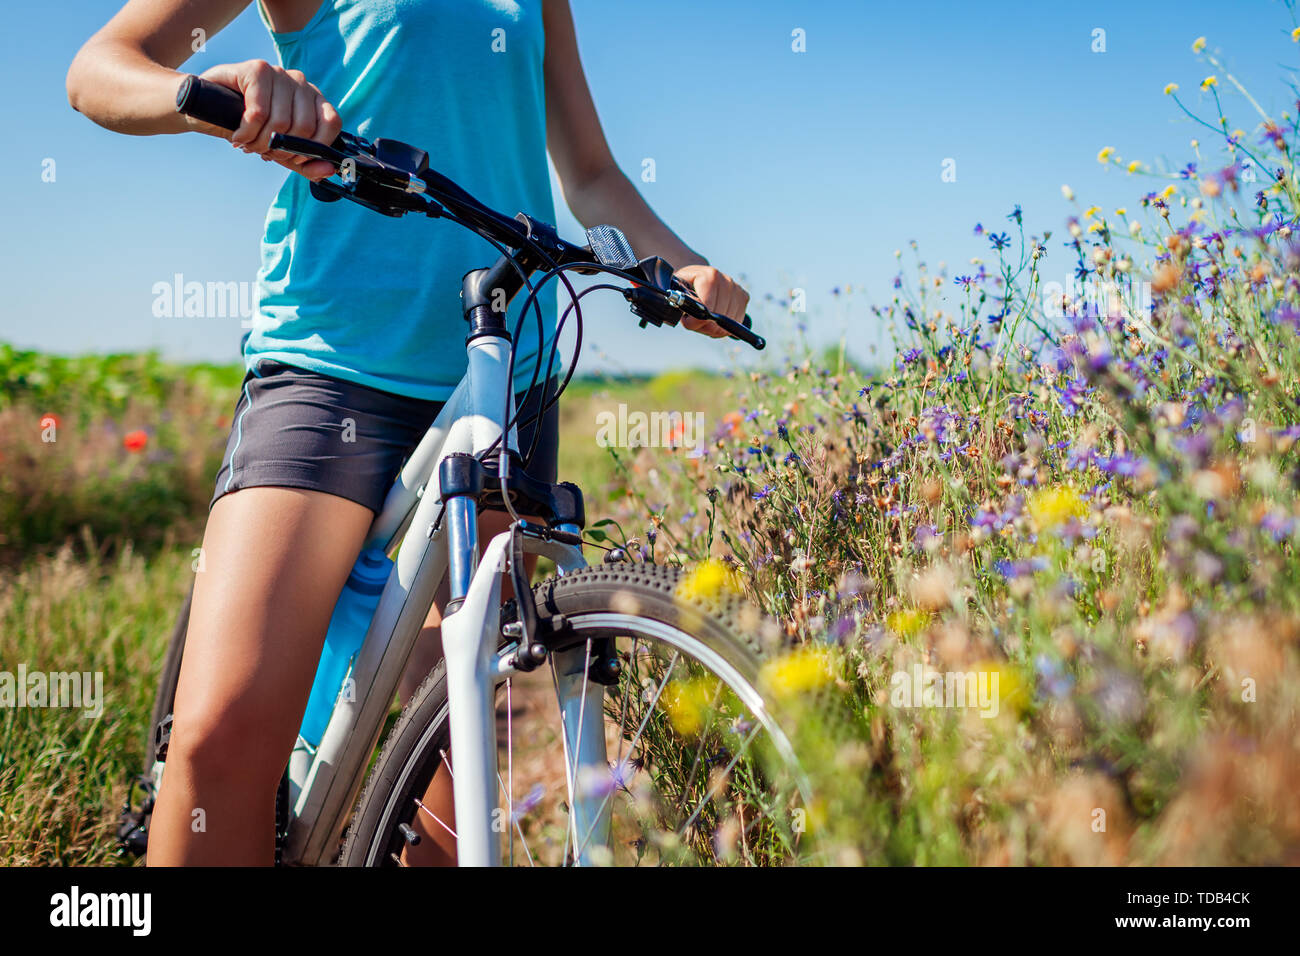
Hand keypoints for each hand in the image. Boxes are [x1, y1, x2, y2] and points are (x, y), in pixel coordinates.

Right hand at [195, 60, 341, 180]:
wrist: (207, 109)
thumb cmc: (250, 128)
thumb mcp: (281, 150)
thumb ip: (306, 163)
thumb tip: (329, 170)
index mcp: (313, 99)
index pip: (331, 123)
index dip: (314, 147)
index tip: (293, 158)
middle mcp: (300, 82)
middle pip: (304, 127)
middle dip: (281, 149)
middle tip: (262, 151)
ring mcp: (279, 73)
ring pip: (281, 123)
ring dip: (260, 143)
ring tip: (247, 143)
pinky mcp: (256, 69)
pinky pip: (259, 113)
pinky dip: (247, 132)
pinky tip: (238, 135)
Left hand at [672, 264, 749, 338]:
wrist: (697, 278)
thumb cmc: (686, 287)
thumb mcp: (678, 293)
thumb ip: (684, 305)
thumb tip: (694, 318)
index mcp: (710, 276)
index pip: (707, 308)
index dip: (695, 321)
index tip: (688, 321)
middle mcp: (726, 280)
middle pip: (719, 317)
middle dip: (705, 325)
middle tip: (695, 322)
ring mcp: (737, 288)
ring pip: (729, 322)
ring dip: (715, 328)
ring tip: (704, 320)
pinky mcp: (744, 297)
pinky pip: (737, 321)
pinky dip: (725, 327)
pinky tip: (715, 320)